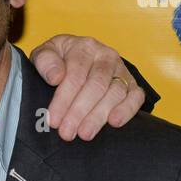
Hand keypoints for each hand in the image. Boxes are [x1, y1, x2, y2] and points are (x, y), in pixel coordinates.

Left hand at [30, 34, 145, 140]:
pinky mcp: (132, 84)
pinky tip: (115, 122)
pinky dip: (127, 109)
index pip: (75, 75)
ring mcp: (121, 70)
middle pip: (96, 86)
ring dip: (99, 116)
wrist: (76, 59)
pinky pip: (136, 96)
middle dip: (79, 112)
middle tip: (67, 132)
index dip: (64, 99)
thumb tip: (55, 77)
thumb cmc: (58, 60)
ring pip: (115, 93)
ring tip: (85, 134)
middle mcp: (106, 56)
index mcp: (84, 47)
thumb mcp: (44, 55)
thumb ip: (45, 61)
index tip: (53, 119)